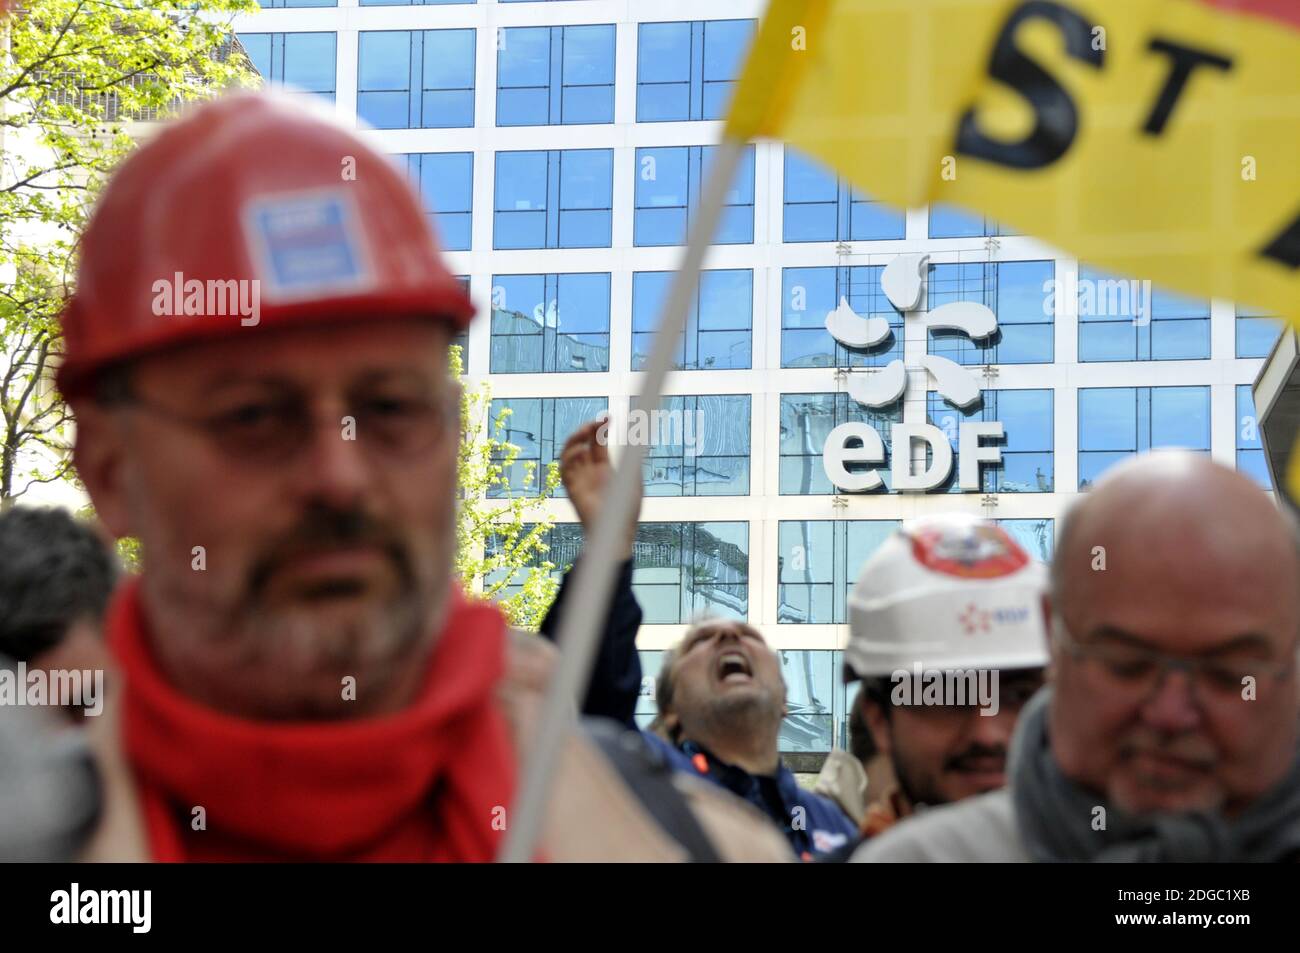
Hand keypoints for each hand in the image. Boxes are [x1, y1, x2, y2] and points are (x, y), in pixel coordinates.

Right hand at [558, 417, 640, 560]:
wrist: (617, 532)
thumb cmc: (626, 511)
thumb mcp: (633, 482)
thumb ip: (633, 463)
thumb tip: (639, 442)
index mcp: (603, 467)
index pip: (597, 442)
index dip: (599, 428)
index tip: (608, 417)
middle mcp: (589, 471)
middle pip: (582, 444)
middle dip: (587, 429)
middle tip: (598, 421)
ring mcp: (579, 480)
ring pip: (569, 454)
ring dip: (574, 440)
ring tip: (586, 431)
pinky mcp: (572, 490)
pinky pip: (564, 471)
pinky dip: (569, 459)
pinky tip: (581, 451)